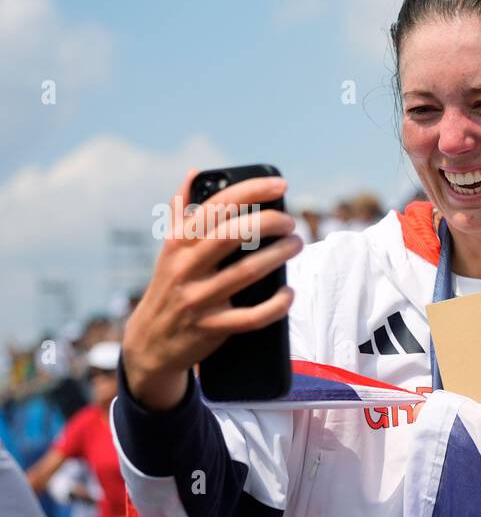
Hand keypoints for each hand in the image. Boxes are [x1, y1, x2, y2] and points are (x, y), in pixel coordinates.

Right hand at [122, 170, 301, 411]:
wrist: (149, 343)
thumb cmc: (169, 288)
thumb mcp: (170, 251)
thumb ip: (183, 214)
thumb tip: (194, 174)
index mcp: (179, 243)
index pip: (217, 207)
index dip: (250, 191)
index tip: (280, 184)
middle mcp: (187, 267)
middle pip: (232, 235)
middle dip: (269, 222)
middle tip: (291, 223)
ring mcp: (199, 299)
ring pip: (246, 272)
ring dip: (279, 256)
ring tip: (295, 245)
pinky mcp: (211, 328)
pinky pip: (251, 317)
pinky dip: (275, 305)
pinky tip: (288, 293)